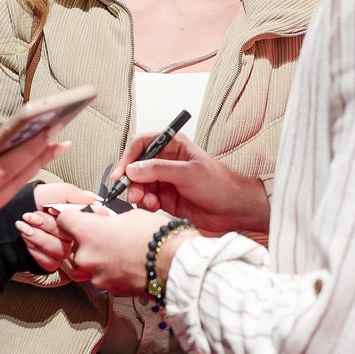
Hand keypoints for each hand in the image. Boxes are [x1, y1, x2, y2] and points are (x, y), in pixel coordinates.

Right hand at [0, 137, 66, 275]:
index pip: (2, 169)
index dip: (28, 149)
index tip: (50, 133)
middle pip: (13, 183)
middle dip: (39, 159)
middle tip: (63, 141)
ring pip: (4, 197)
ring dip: (25, 175)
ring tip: (41, 156)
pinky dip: (5, 192)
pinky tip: (7, 183)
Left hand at [13, 183, 98, 272]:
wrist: (12, 212)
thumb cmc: (36, 200)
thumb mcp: (56, 191)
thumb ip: (76, 195)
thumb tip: (94, 200)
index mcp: (79, 219)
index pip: (86, 224)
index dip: (68, 218)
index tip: (51, 209)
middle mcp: (74, 237)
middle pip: (72, 238)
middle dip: (47, 225)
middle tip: (31, 215)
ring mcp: (63, 250)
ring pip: (61, 251)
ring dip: (39, 237)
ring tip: (24, 226)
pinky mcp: (51, 262)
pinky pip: (49, 261)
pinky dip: (35, 249)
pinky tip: (26, 238)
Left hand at [53, 208, 181, 295]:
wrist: (175, 263)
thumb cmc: (157, 236)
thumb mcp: (131, 215)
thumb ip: (110, 220)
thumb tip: (106, 222)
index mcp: (88, 232)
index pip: (64, 220)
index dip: (73, 215)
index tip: (81, 215)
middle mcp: (87, 256)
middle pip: (73, 245)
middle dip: (86, 239)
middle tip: (105, 232)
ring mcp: (97, 276)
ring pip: (86, 264)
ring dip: (96, 256)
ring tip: (116, 249)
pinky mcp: (109, 289)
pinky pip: (101, 276)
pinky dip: (109, 270)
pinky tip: (125, 262)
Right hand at [113, 132, 268, 233]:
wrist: (233, 209)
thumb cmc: (218, 184)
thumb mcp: (188, 173)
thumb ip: (159, 169)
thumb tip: (132, 169)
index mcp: (173, 145)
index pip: (142, 144)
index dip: (128, 157)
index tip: (121, 172)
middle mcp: (166, 161)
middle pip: (136, 166)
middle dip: (131, 180)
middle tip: (133, 192)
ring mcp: (164, 181)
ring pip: (139, 185)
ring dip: (138, 194)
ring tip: (147, 202)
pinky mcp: (164, 199)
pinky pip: (146, 199)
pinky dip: (145, 204)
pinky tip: (153, 208)